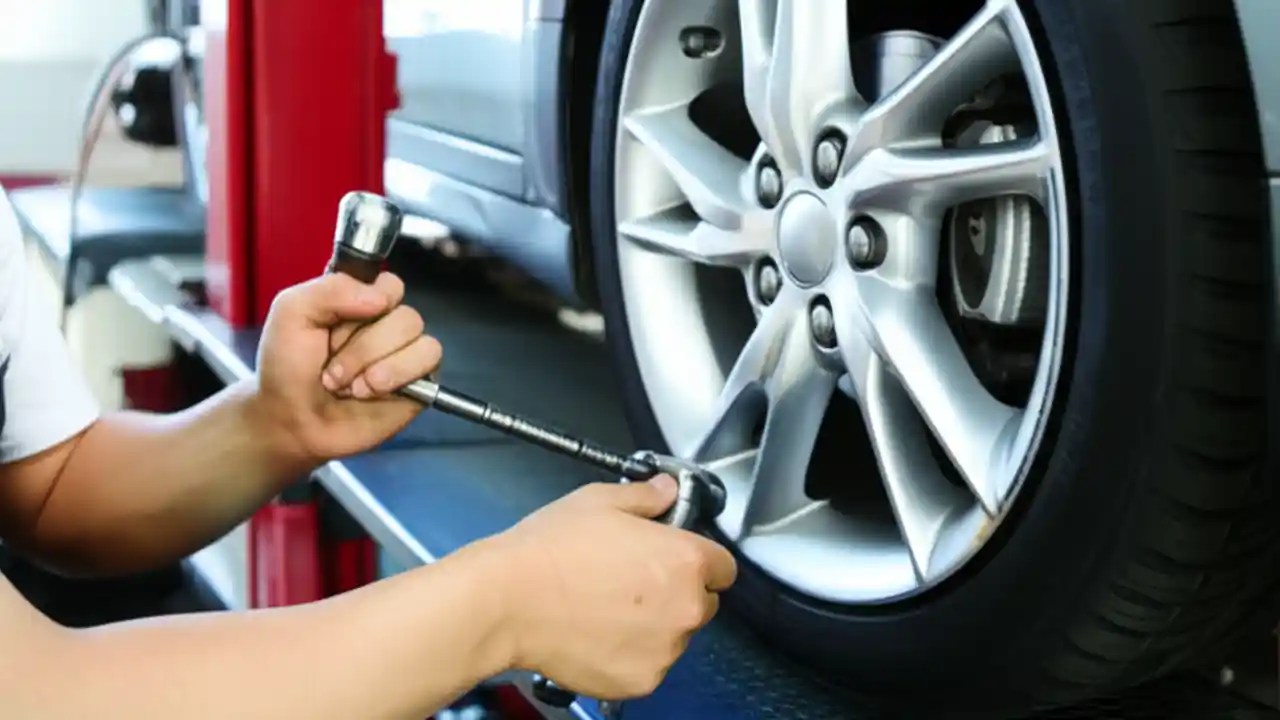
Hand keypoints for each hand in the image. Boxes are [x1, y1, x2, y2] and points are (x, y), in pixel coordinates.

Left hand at [254, 272, 442, 464]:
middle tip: (332, 369)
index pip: (390, 285)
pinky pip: (428, 361)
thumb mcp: (292, 310)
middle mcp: (387, 326)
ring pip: (420, 337)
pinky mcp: (419, 383)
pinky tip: (369, 392)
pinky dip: (395, 375)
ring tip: (351, 386)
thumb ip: (333, 288)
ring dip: (376, 362)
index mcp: (361, 302)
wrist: (289, 420)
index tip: (338, 323)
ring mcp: (405, 355)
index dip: (370, 302)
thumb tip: (383, 298)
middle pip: (405, 315)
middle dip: (363, 347)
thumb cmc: (286, 367)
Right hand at [486, 476, 737, 700]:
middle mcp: (686, 609)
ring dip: (654, 626)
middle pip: (701, 603)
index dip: (699, 560)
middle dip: (677, 593)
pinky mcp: (641, 682)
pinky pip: (649, 666)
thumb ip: (646, 496)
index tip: (673, 559)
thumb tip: (666, 490)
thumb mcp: (600, 501)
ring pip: (674, 637)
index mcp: (686, 560)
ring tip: (606, 608)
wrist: (508, 602)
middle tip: (632, 583)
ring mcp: (665, 651)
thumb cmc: (551, 549)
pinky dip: (631, 655)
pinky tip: (597, 634)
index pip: (723, 567)